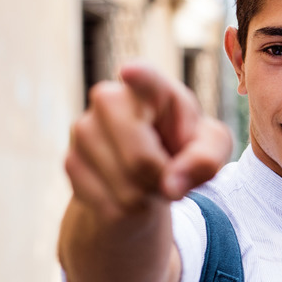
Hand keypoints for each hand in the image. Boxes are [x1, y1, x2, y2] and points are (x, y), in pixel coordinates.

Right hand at [66, 62, 231, 217]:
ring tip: (148, 177)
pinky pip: (110, 207)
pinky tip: (126, 189)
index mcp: (152, 88)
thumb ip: (207, 159)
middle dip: (162, 178)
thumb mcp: (210, 150)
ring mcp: (84, 130)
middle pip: (141, 160)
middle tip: (168, 169)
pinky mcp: (70, 161)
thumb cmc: (183, 149)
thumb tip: (170, 185)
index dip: (139, 77)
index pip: (145, 78)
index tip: (130, 72)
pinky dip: (128, 209)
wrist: (143, 174)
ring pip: (126, 189)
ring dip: (147, 195)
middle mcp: (109, 99)